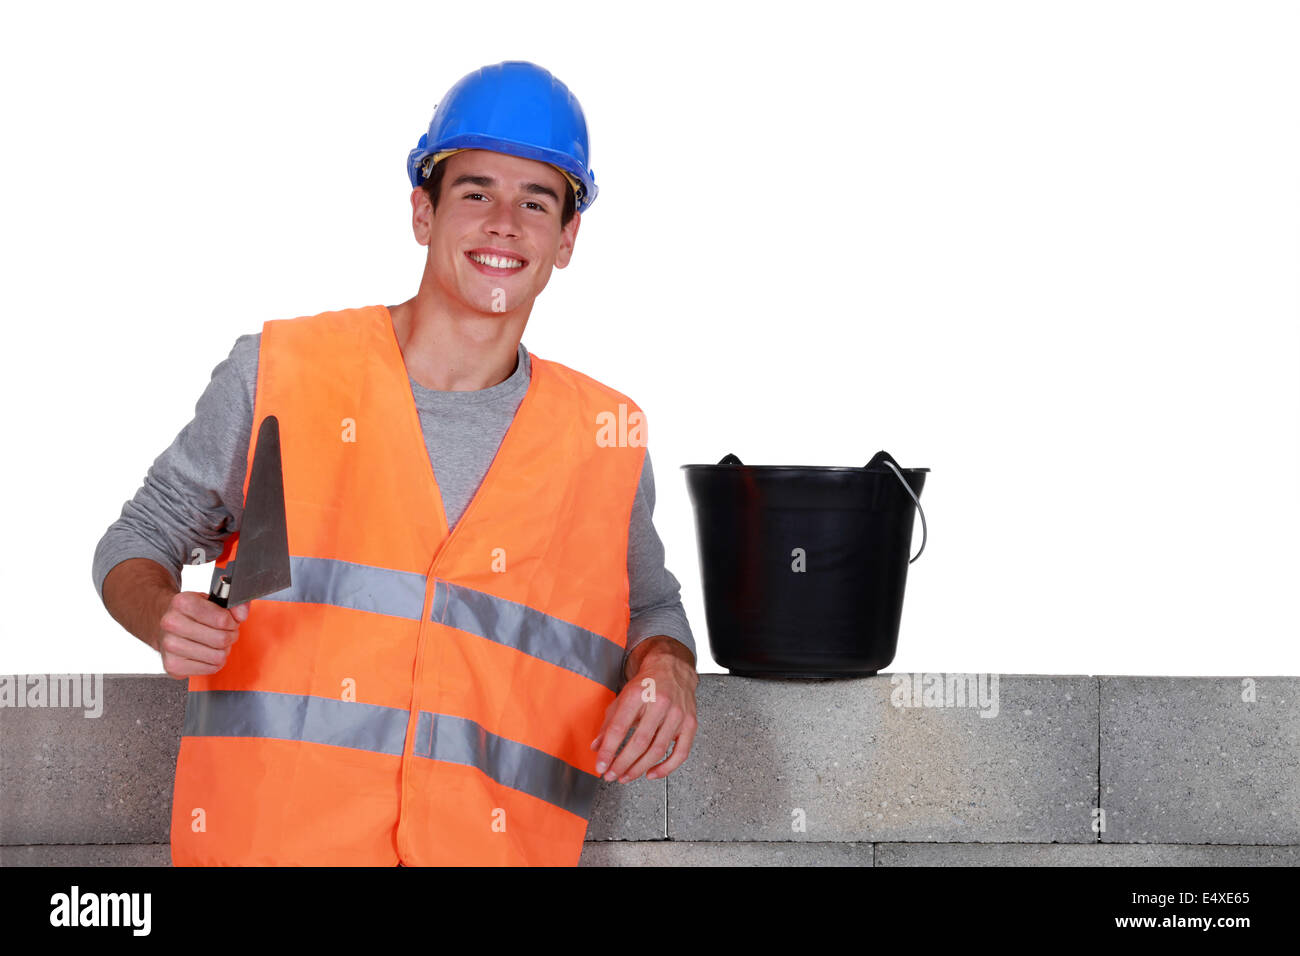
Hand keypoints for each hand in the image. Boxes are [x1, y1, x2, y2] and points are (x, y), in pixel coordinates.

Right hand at [156, 591, 248, 677]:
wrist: (165, 626)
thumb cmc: (191, 614)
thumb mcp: (212, 601)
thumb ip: (234, 605)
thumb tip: (242, 614)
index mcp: (182, 603)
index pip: (221, 619)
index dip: (232, 622)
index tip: (230, 622)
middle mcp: (172, 623)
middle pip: (221, 639)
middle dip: (230, 637)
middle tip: (225, 633)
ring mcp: (169, 646)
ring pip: (217, 656)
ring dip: (223, 651)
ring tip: (215, 644)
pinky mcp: (172, 665)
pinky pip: (210, 669)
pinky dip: (213, 663)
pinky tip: (206, 654)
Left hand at [591, 637, 698, 783]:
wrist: (672, 668)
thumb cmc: (646, 684)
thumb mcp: (623, 697)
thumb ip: (609, 722)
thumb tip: (597, 747)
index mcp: (638, 694)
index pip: (620, 727)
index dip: (608, 750)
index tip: (601, 765)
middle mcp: (660, 703)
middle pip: (639, 742)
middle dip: (622, 764)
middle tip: (611, 775)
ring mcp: (677, 714)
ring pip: (658, 750)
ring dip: (639, 768)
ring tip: (625, 776)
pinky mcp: (690, 723)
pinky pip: (680, 753)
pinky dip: (666, 768)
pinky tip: (651, 773)